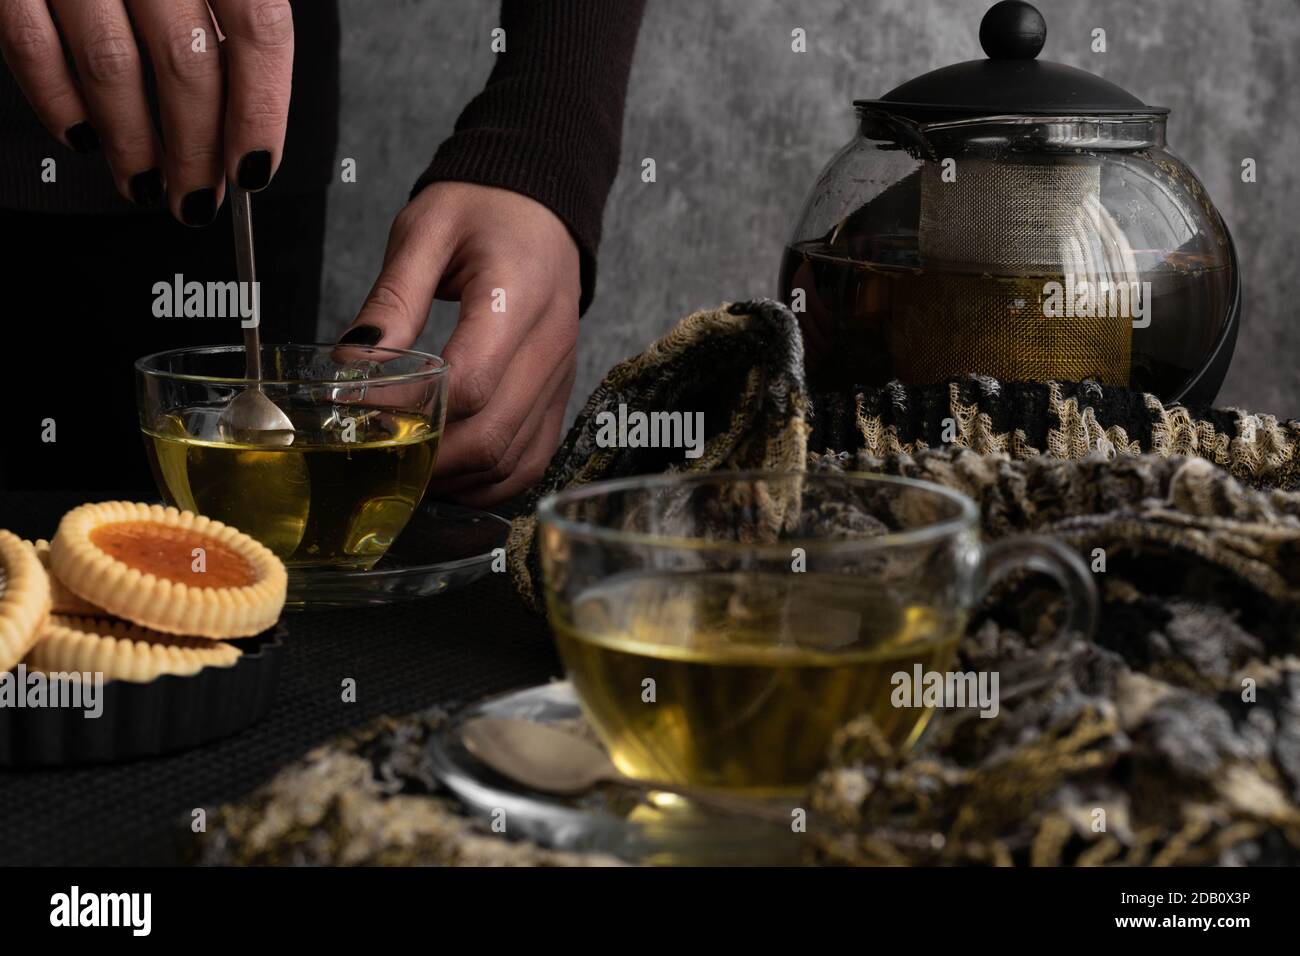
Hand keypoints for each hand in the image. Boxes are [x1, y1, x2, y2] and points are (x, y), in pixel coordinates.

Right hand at [0, 0, 292, 220]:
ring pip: (112, 65)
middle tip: (201, 196)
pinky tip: (84, 138)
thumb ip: (226, 6)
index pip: (258, 29)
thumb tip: (250, 102)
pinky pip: (30, 43)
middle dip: (198, 148)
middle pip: (188, 62)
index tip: (255, 167)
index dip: (261, 110)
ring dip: (134, 144)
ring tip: (150, 186)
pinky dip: (58, 101)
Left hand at [340, 182, 579, 505]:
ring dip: (454, 477)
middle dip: (427, 456)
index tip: (359, 408)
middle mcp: (549, 346)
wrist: (542, 202)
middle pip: (490, 435)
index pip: (469, 382)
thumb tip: (353, 363)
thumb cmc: (484, 209)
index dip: (410, 408)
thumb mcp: (424, 231)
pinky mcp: (558, 394)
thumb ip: (391, 301)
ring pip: (510, 461)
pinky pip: (530, 460)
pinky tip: (450, 471)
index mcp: (517, 297)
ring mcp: (559, 376)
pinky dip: (488, 481)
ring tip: (407, 463)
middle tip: (375, 451)